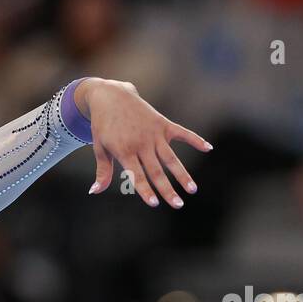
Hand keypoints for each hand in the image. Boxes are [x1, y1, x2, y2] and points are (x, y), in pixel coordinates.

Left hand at [74, 78, 211, 207]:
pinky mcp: (162, 123)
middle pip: (157, 171)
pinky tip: (208, 148)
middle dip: (168, 189)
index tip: (155, 204)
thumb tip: (94, 191)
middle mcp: (141, 143)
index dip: (146, 190)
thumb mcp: (100, 148)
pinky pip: (182, 133)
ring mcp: (154, 133)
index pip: (137, 175)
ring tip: (192, 189)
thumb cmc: (103, 126)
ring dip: (182, 174)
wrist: (111, 96)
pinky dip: (195, 139)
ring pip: (171, 158)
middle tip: (178, 205)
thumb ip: (103, 171)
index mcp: (125, 151)